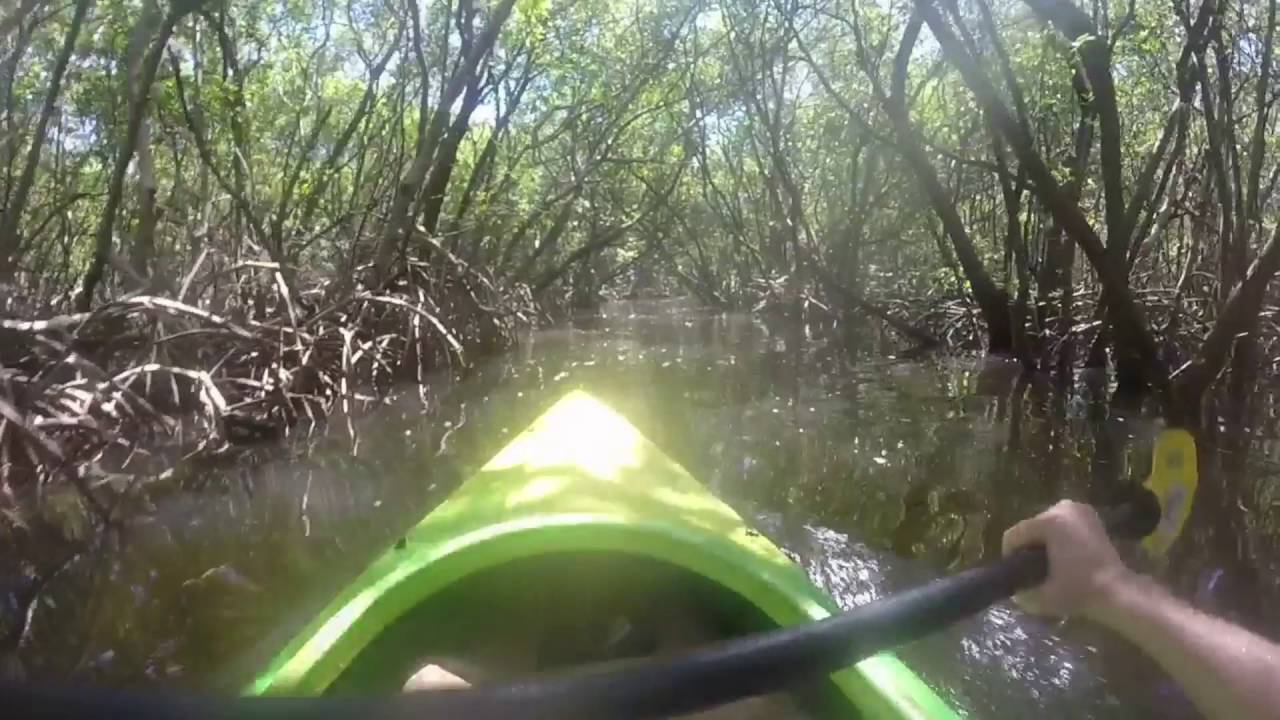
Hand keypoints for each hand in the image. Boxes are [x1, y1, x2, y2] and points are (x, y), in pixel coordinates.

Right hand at [1002, 500, 1133, 618]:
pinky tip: (1064, 555)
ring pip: (1046, 525)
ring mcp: (1078, 509)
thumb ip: (1020, 592)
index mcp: (1049, 521)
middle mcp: (1062, 508)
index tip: (1015, 574)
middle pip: (1030, 528)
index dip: (1010, 555)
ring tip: (1050, 564)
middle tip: (1034, 570)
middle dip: (1029, 547)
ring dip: (1043, 542)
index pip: (1014, 534)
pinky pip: (1062, 524)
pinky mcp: (1090, 515)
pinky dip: (1058, 537)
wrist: (1118, 591)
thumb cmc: (1079, 590)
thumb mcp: (1043, 596)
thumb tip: (1013, 592)